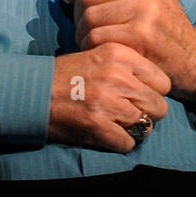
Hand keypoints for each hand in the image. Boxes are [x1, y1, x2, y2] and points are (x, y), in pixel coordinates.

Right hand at [49, 43, 170, 152]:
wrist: (32, 92)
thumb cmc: (67, 75)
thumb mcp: (99, 55)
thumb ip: (129, 66)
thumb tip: (156, 87)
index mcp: (120, 54)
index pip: (163, 81)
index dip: (154, 92)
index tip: (140, 96)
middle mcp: (117, 76)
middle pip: (159, 105)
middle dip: (148, 113)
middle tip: (130, 113)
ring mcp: (108, 102)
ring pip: (147, 125)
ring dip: (134, 129)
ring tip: (118, 123)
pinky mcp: (98, 126)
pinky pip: (129, 142)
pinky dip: (120, 142)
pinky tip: (107, 133)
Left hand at [56, 0, 195, 109]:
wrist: (189, 57)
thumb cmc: (157, 25)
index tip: (94, 3)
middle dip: (81, 14)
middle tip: (93, 28)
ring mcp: (147, 6)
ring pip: (88, 16)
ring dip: (84, 33)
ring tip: (97, 40)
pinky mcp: (141, 32)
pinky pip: (96, 37)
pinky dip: (92, 47)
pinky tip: (104, 50)